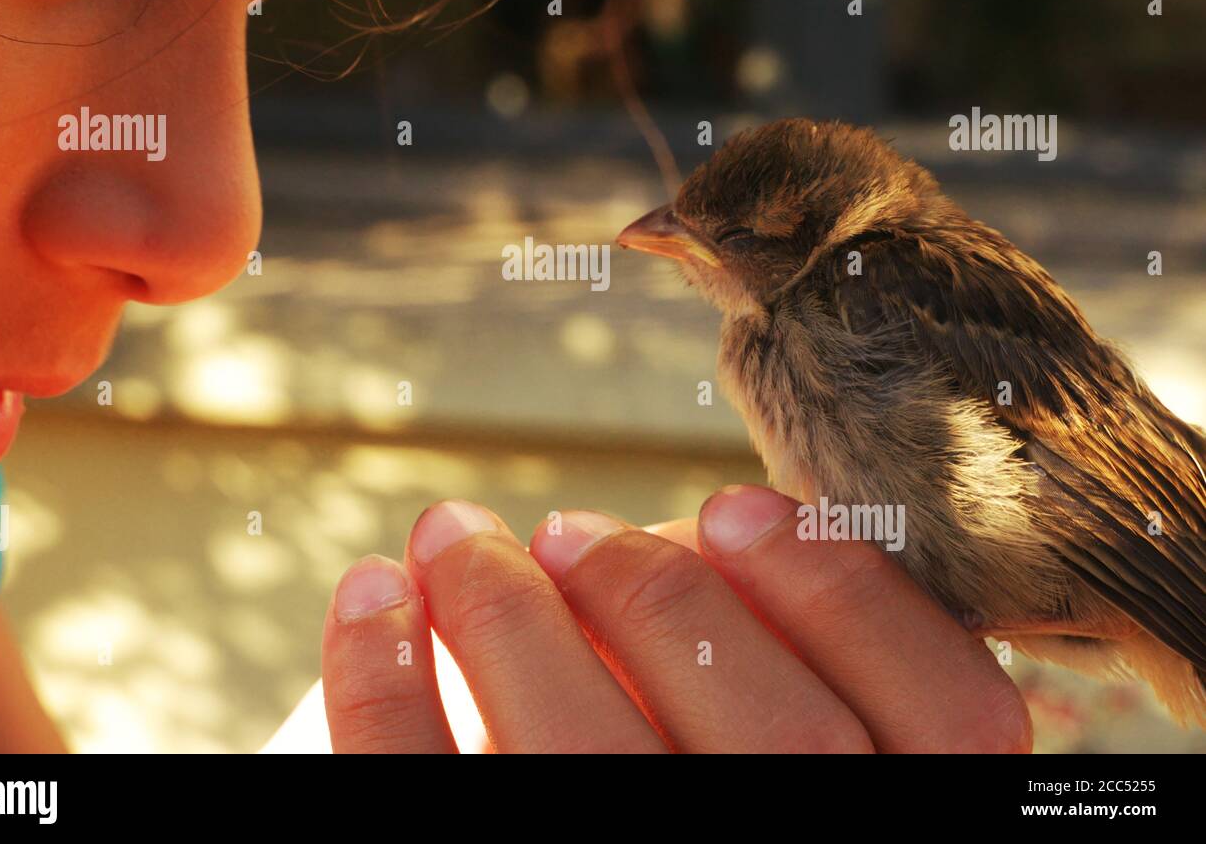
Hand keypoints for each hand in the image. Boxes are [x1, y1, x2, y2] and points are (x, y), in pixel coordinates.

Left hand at [320, 484, 1032, 752]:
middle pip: (770, 735)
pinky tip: (372, 595)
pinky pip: (421, 792)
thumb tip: (700, 538)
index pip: (945, 711)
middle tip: (563, 528)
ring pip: (589, 761)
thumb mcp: (792, 754)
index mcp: (912, 830)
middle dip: (649, 591)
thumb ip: (777, 669)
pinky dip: (381, 682)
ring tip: (456, 541)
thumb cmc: (703, 768)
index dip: (836, 588)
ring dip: (504, 614)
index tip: (726, 506)